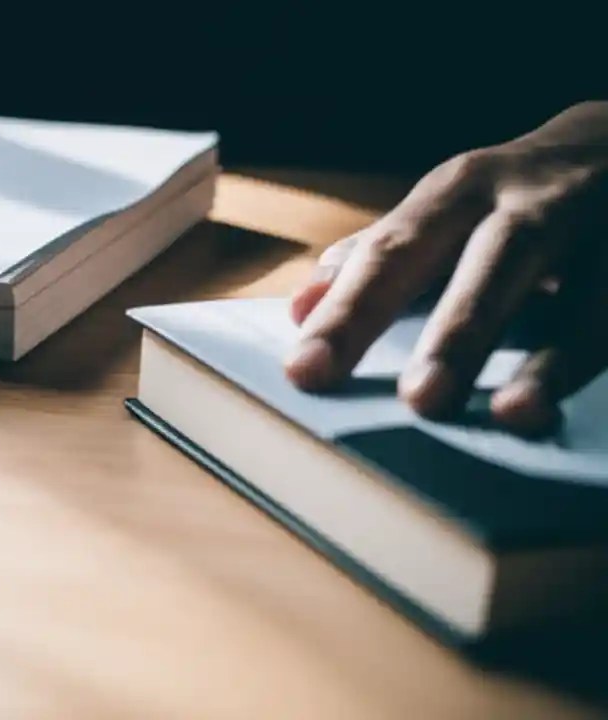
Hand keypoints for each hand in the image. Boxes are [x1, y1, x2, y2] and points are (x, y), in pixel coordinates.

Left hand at [287, 101, 607, 434]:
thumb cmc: (509, 194)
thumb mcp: (442, 210)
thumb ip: (376, 260)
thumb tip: (299, 310)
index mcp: (460, 190)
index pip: (394, 252)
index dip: (349, 314)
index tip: (305, 373)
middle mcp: (533, 198)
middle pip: (495, 260)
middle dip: (459, 330)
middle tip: (421, 400)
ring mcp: (605, 224)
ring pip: (587, 293)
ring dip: (554, 356)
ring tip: (516, 414)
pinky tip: (576, 402)